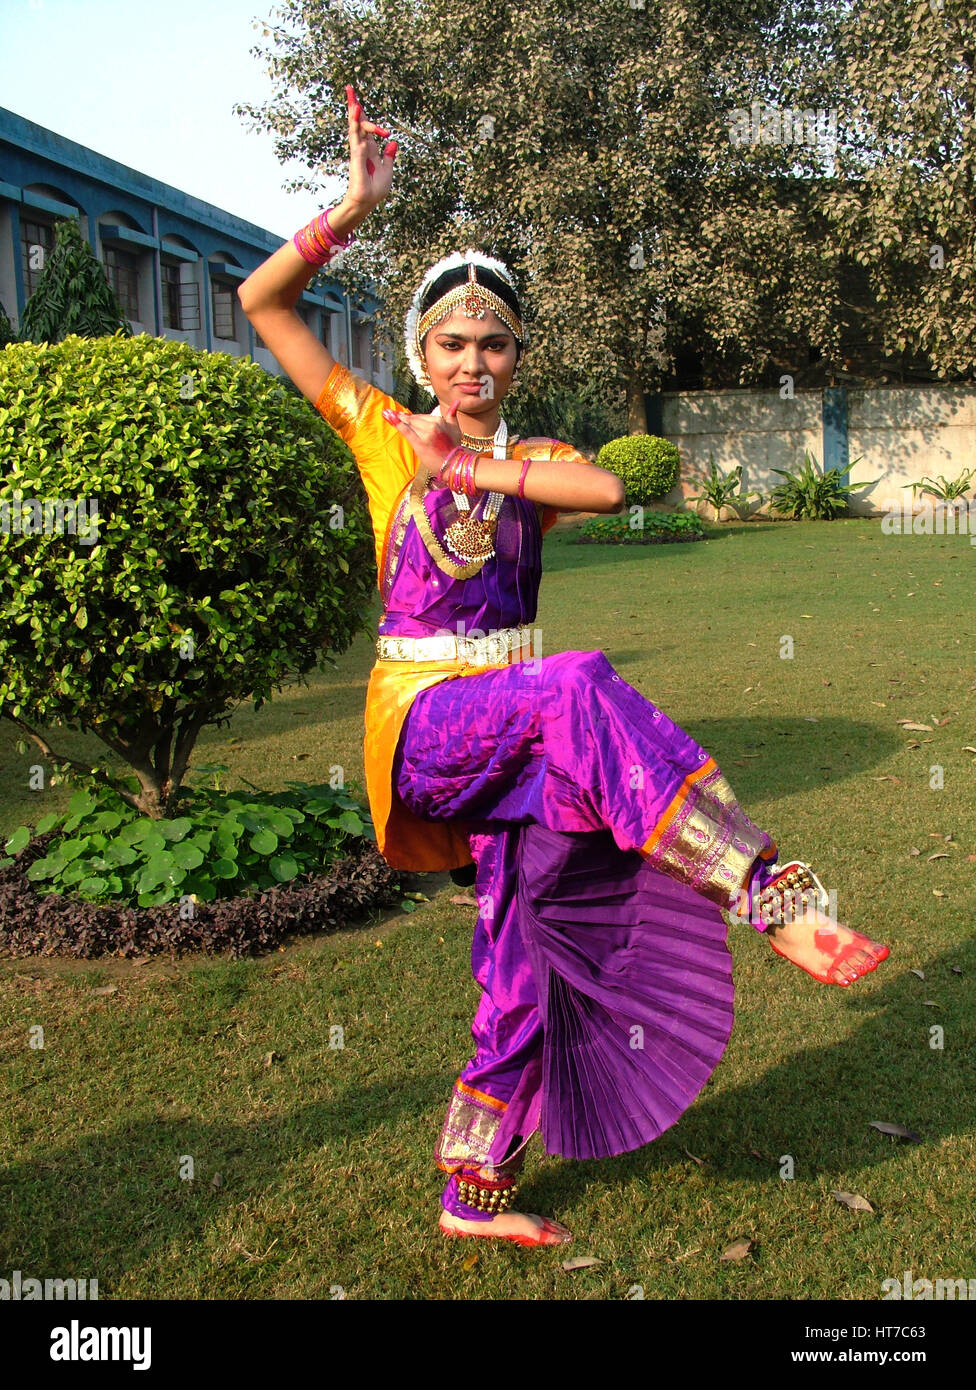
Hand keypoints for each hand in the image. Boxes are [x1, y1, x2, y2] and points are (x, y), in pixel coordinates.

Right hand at [345, 84, 397, 211]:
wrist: (367, 202)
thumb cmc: (376, 189)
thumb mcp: (387, 170)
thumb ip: (389, 156)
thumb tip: (393, 142)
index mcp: (370, 149)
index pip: (366, 127)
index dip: (363, 115)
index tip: (367, 110)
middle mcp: (362, 146)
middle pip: (356, 121)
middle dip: (353, 104)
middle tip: (349, 87)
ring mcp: (358, 150)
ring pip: (354, 125)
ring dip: (353, 110)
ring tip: (352, 95)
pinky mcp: (356, 155)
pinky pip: (357, 135)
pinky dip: (357, 123)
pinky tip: (357, 111)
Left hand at [381, 402, 461, 478]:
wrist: (453, 465)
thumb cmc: (454, 447)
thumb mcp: (455, 429)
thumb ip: (452, 414)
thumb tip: (456, 401)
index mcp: (440, 421)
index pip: (422, 417)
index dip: (413, 418)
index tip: (404, 416)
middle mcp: (433, 426)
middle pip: (414, 420)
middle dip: (404, 418)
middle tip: (391, 413)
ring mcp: (425, 434)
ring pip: (409, 424)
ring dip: (397, 418)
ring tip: (386, 413)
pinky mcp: (419, 443)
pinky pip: (406, 431)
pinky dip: (397, 423)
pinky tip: (388, 416)